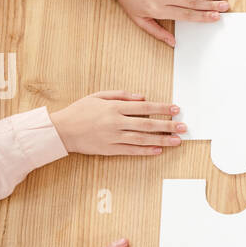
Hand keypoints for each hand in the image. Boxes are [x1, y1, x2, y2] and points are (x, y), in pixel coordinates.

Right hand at [50, 91, 185, 156]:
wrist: (62, 130)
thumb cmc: (80, 111)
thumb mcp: (98, 96)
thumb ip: (121, 95)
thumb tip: (142, 97)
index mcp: (114, 107)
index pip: (144, 107)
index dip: (161, 108)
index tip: (175, 109)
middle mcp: (116, 122)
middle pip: (147, 125)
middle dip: (167, 125)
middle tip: (183, 127)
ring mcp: (113, 137)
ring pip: (142, 139)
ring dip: (162, 140)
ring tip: (177, 141)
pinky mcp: (110, 149)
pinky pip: (131, 151)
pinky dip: (146, 151)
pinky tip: (159, 150)